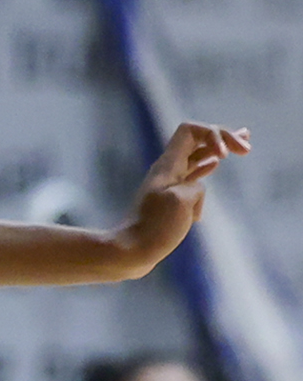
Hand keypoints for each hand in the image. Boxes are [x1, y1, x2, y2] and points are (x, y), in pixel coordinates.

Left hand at [111, 122, 249, 277]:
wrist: (132, 250)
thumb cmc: (154, 227)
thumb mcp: (181, 202)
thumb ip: (195, 186)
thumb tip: (197, 187)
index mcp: (168, 165)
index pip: (190, 131)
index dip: (214, 134)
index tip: (226, 156)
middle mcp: (168, 169)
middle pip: (196, 140)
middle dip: (223, 138)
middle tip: (248, 146)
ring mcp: (170, 183)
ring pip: (196, 157)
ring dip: (218, 149)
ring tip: (242, 145)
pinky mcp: (172, 199)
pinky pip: (192, 175)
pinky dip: (206, 167)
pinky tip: (215, 164)